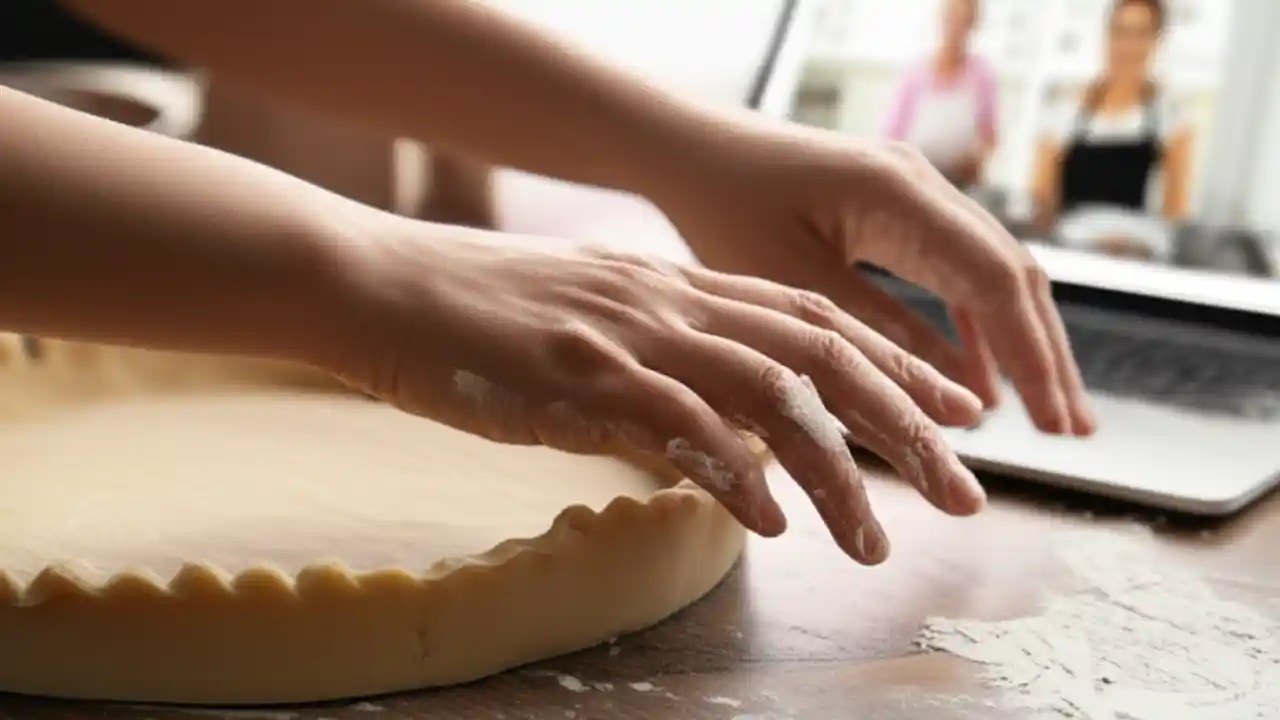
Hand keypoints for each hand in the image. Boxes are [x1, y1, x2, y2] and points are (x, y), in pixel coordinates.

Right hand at [319, 220, 987, 563]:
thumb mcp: (586, 319)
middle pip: (818, 353)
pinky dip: (733, 472)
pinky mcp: (576, 378)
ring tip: (874, 538)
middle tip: (960, 487)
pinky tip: (769, 520)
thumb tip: (711, 421)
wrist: (378, 284)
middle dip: (901, 422)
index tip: (954, 407)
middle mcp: (668, 301)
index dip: (894, 361)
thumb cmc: (476, 310)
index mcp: (675, 284)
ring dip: (832, 468)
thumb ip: (655, 358)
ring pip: (766, 394)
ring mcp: (626, 336)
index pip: (813, 316)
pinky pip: (676, 425)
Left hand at [656, 115, 1094, 435]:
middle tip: (1074, 431)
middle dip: (1045, 355)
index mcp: (898, 196)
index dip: (1032, 355)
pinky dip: (973, 326)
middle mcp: (921, 185)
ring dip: (1018, 343)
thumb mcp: (792, 288)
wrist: (690, 149)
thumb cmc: (722, 210)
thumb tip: (963, 406)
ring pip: (992, 273)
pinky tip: (978, 381)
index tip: (1055, 423)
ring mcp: (914, 192)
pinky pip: (954, 270)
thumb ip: (878, 339)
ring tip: (1047, 415)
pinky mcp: (898, 209)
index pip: (994, 281)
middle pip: (1012, 274)